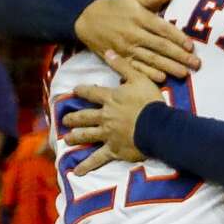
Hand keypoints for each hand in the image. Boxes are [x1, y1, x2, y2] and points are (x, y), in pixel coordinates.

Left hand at [67, 54, 162, 174]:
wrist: (157, 126)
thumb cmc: (150, 102)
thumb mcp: (139, 78)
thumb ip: (123, 65)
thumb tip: (108, 51)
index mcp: (110, 98)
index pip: (91, 93)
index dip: (81, 91)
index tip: (74, 90)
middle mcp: (104, 116)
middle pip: (84, 116)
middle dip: (73, 117)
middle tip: (65, 119)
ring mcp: (107, 134)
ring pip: (86, 135)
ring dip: (75, 137)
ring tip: (67, 139)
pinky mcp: (113, 149)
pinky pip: (97, 159)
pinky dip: (87, 165)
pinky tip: (77, 172)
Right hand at [73, 0, 197, 80]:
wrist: (87, 19)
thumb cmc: (114, 7)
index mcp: (139, 17)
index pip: (163, 29)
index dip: (178, 38)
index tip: (191, 46)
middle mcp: (134, 33)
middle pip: (160, 46)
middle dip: (180, 56)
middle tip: (196, 64)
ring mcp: (126, 48)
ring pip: (151, 59)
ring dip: (169, 67)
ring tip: (184, 74)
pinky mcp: (119, 59)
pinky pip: (136, 68)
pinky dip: (149, 74)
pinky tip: (162, 78)